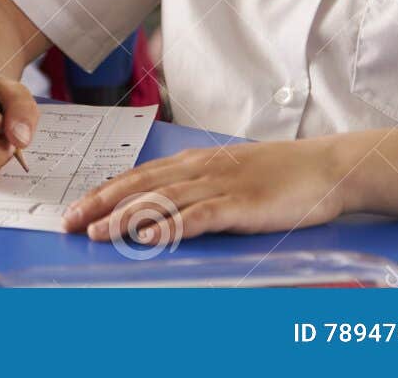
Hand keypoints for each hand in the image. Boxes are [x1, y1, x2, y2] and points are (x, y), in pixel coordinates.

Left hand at [62, 138, 349, 243]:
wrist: (328, 168)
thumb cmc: (282, 174)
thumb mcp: (233, 174)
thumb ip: (200, 186)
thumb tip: (165, 204)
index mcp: (197, 161)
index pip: (140, 175)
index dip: (105, 190)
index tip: (77, 206)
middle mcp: (201, 169)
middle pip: (140, 185)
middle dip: (101, 203)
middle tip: (69, 221)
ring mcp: (220, 185)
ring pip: (161, 200)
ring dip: (124, 216)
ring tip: (96, 230)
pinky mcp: (241, 204)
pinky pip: (198, 216)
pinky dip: (169, 226)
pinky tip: (148, 236)